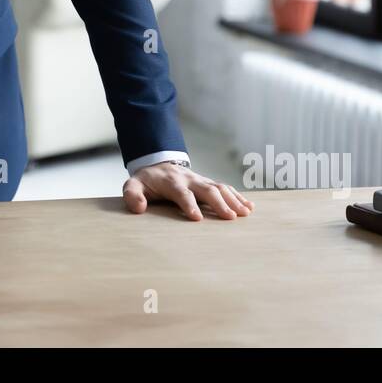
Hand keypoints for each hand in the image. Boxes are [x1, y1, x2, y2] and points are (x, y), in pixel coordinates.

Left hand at [122, 162, 253, 220]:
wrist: (158, 164)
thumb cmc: (146, 180)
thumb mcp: (133, 185)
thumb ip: (132, 195)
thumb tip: (139, 208)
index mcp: (171, 182)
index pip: (182, 194)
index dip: (189, 205)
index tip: (197, 218)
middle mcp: (189, 180)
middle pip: (207, 189)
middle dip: (219, 203)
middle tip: (230, 218)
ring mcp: (201, 180)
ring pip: (219, 188)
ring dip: (233, 200)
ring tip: (245, 213)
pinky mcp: (208, 183)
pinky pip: (225, 188)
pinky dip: (237, 196)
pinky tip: (249, 206)